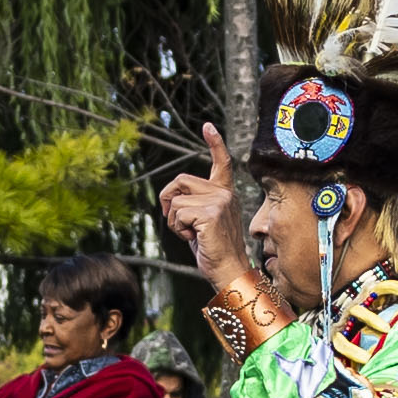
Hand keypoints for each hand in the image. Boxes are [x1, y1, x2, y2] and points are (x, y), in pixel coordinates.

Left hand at [158, 121, 252, 280]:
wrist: (229, 270)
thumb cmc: (213, 250)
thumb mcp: (202, 221)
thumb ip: (194, 204)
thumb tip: (172, 196)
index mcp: (224, 193)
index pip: (221, 162)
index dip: (214, 143)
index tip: (207, 126)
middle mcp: (224, 193)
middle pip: (180, 181)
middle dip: (169, 201)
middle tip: (178, 222)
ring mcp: (219, 202)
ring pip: (176, 201)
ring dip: (173, 221)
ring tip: (190, 234)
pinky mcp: (211, 213)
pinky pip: (177, 214)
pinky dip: (177, 229)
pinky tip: (193, 238)